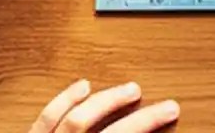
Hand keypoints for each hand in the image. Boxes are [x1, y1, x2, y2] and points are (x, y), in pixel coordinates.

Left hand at [29, 80, 178, 132]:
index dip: (149, 123)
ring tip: (128, 89)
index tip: (170, 113)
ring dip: (106, 101)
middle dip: (140, 117)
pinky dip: (64, 100)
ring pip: (75, 118)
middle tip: (163, 106)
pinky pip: (45, 119)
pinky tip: (80, 86)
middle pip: (109, 130)